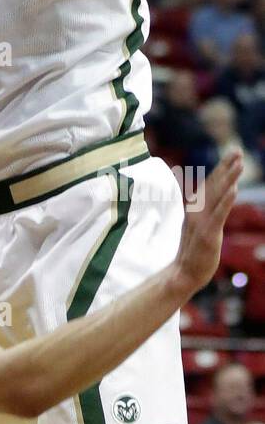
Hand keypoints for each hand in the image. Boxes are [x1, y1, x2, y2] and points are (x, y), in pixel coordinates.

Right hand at [172, 152, 243, 297]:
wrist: (184, 272)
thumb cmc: (194, 250)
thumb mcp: (200, 225)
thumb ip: (207, 210)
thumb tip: (218, 197)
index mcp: (196, 207)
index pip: (211, 183)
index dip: (222, 168)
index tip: (233, 154)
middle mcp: (198, 210)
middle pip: (214, 184)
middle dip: (226, 166)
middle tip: (237, 150)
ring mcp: (202, 221)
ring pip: (217, 195)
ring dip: (228, 178)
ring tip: (239, 164)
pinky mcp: (208, 233)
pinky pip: (218, 214)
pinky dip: (226, 201)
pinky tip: (234, 190)